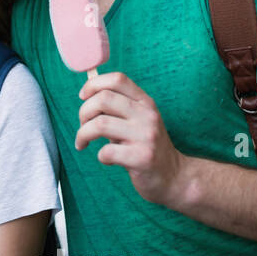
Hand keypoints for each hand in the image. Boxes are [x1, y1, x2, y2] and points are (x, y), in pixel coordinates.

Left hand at [76, 72, 189, 207]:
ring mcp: (146, 136)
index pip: (118, 79)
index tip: (82, 97)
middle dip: (83, 112)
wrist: (174, 176)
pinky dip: (100, 157)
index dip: (93, 85)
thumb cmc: (145, 146)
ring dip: (83, 134)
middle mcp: (147, 115)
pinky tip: (108, 160)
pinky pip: (106, 152)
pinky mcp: (142, 158)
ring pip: (99, 124)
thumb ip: (117, 107)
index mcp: (145, 102)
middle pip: (103, 99)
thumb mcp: (138, 120)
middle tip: (82, 126)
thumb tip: (86, 92)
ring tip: (83, 143)